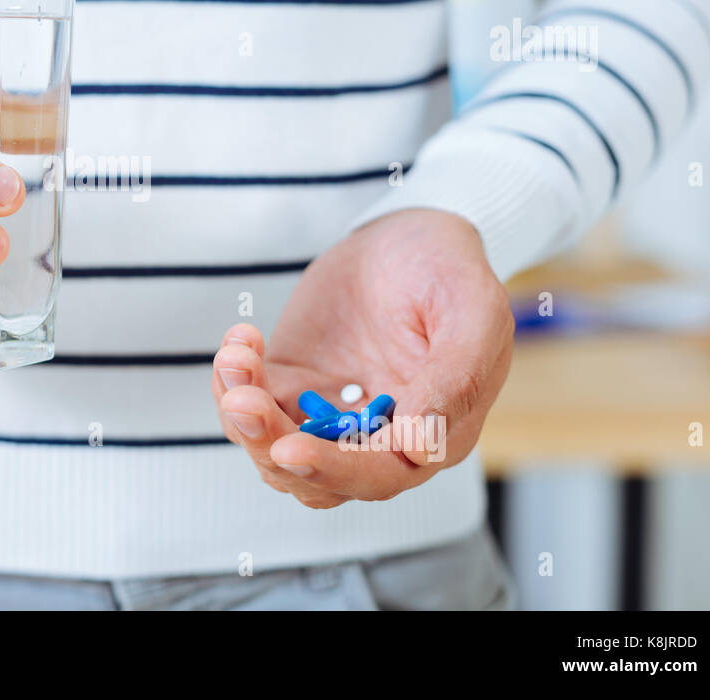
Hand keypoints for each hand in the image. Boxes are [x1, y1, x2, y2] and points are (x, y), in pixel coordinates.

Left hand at [211, 209, 514, 508]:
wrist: (407, 233)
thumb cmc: (450, 270)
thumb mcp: (474, 310)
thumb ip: (457, 379)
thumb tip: (418, 444)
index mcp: (432, 434)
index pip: (376, 476)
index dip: (331, 469)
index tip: (289, 448)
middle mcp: (378, 437)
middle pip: (313, 475)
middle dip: (270, 442)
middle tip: (243, 398)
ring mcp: (331, 412)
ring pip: (275, 446)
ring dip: (244, 414)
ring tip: (235, 356)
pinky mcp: (295, 383)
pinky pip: (255, 404)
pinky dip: (235, 382)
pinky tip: (239, 342)